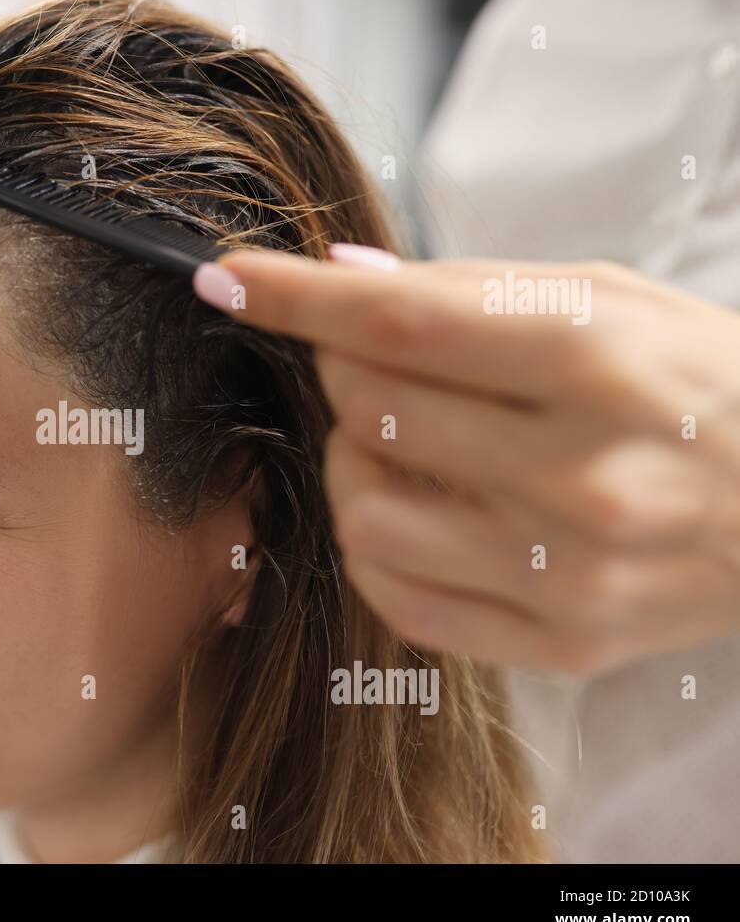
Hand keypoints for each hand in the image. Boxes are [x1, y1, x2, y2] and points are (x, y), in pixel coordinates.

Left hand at [193, 245, 739, 674]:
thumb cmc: (705, 383)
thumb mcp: (614, 297)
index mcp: (600, 365)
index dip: (297, 298)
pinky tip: (418, 507)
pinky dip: (378, 542)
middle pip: (371, 413)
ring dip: (351, 463)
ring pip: (364, 515)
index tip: (228, 276)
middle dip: (343, 369)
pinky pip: (398, 598)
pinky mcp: (559, 645)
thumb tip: (340, 278)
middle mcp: (582, 479)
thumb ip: (473, 290)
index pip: (403, 324)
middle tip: (374, 357)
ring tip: (399, 441)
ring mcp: (568, 576)